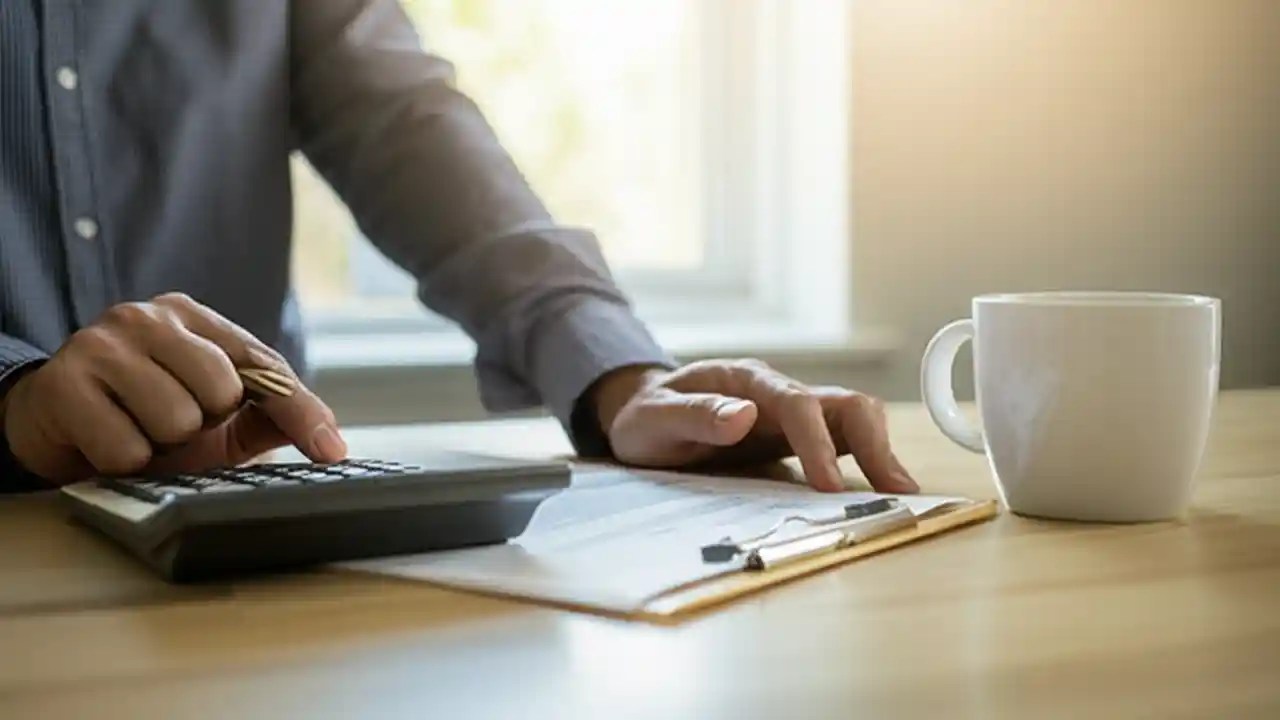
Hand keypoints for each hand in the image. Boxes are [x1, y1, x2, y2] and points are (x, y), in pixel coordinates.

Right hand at [1, 293, 345, 483]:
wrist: (51, 424)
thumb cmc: (142, 416)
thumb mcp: (213, 417)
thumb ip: (268, 416)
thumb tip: (330, 439)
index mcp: (192, 317)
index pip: (265, 365)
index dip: (301, 411)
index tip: (333, 452)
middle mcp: (148, 317)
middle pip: (222, 391)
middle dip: (202, 425)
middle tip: (170, 424)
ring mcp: (102, 344)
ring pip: (176, 420)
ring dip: (160, 445)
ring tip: (136, 430)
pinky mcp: (64, 382)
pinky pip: (126, 448)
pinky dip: (123, 461)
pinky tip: (104, 440)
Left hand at [590, 361, 917, 493]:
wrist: (646, 416)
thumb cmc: (647, 417)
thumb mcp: (653, 418)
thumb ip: (694, 415)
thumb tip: (744, 415)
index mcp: (746, 381)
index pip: (796, 403)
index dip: (817, 442)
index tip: (829, 484)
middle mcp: (778, 392)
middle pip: (844, 404)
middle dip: (873, 444)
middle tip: (894, 492)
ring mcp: (792, 415)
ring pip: (854, 419)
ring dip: (880, 452)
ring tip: (901, 496)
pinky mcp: (798, 438)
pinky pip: (844, 443)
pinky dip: (867, 464)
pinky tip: (881, 495)